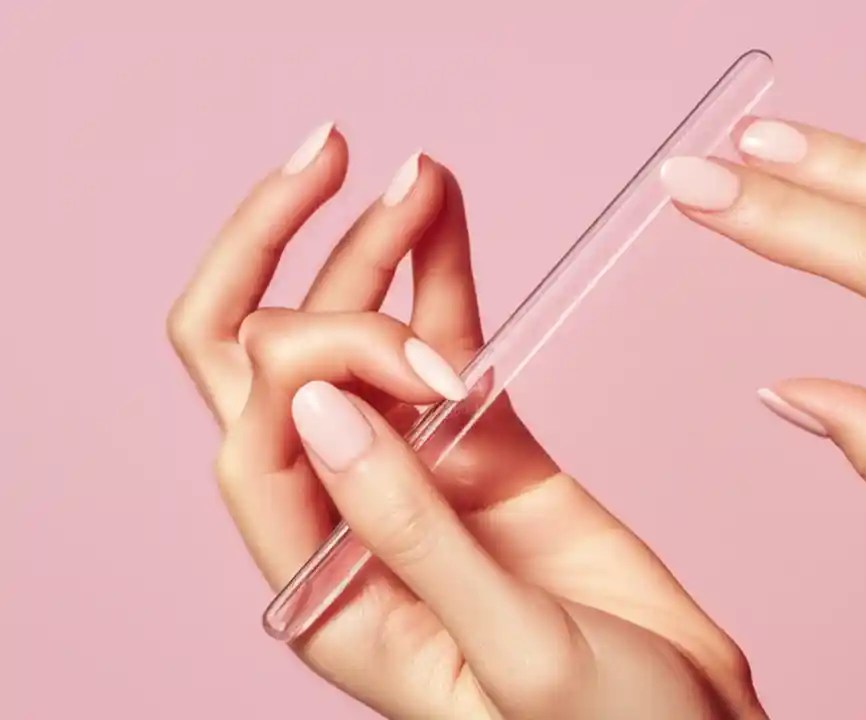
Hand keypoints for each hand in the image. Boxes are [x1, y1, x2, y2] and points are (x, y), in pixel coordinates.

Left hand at [168, 124, 763, 718]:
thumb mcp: (513, 651)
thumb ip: (411, 534)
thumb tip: (319, 406)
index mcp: (329, 593)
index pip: (257, 443)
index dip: (317, 364)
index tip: (424, 365)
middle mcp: (353, 524)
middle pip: (271, 370)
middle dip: (284, 257)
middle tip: (331, 164)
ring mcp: (423, 478)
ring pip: (367, 341)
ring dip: (377, 249)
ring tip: (413, 172)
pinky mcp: (491, 454)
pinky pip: (448, 349)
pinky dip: (442, 277)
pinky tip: (442, 210)